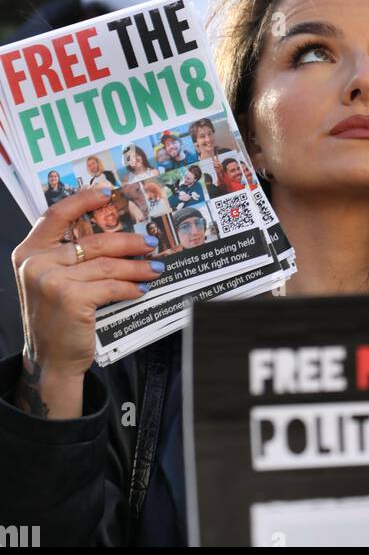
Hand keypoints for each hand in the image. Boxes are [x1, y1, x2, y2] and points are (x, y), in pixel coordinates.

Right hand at [11, 186, 164, 416]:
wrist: (49, 361)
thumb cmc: (55, 318)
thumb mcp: (50, 280)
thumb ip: (67, 256)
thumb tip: (113, 232)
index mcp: (28, 252)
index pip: (56, 215)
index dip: (82, 200)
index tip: (107, 193)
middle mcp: (35, 263)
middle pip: (93, 241)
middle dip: (128, 241)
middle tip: (150, 242)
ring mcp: (51, 281)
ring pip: (107, 264)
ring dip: (136, 266)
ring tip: (154, 267)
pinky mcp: (70, 298)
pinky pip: (111, 286)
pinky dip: (131, 287)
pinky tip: (141, 289)